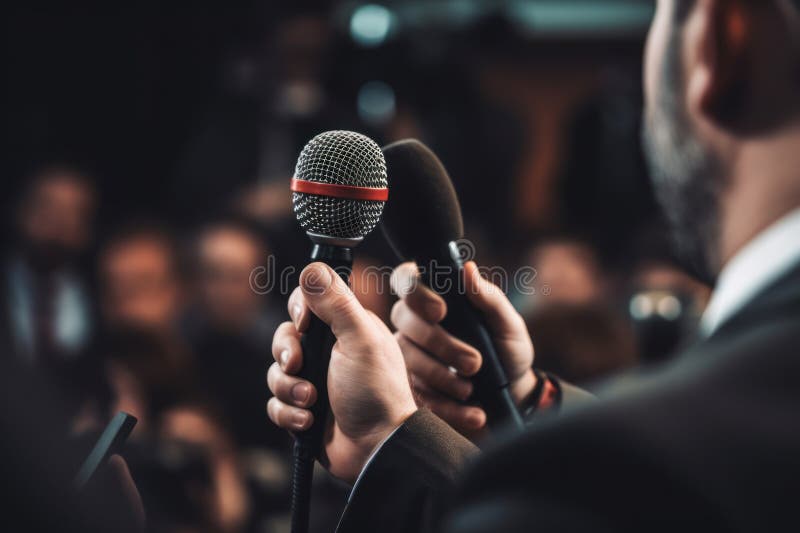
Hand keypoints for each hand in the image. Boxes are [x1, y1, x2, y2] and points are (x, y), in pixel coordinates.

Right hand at [267, 263, 417, 482]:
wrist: (377, 448)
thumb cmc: (377, 392)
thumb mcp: (360, 339)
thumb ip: (337, 303)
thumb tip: (312, 268)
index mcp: (344, 328)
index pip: (306, 303)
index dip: (298, 310)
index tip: (304, 323)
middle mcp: (327, 352)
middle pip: (284, 337)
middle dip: (286, 353)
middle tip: (298, 365)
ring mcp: (314, 381)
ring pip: (276, 372)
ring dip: (289, 388)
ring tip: (312, 401)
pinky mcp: (302, 410)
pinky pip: (275, 404)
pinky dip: (288, 414)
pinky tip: (308, 421)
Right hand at [390, 261, 535, 436]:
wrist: (511, 395)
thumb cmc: (507, 350)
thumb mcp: (508, 325)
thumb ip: (489, 298)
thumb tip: (468, 269)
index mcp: (436, 297)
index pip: (406, 279)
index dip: (415, 291)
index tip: (442, 311)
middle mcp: (415, 322)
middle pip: (402, 317)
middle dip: (438, 342)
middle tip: (473, 362)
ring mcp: (409, 354)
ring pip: (406, 356)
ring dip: (440, 375)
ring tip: (470, 389)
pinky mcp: (411, 386)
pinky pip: (416, 392)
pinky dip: (446, 405)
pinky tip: (472, 412)